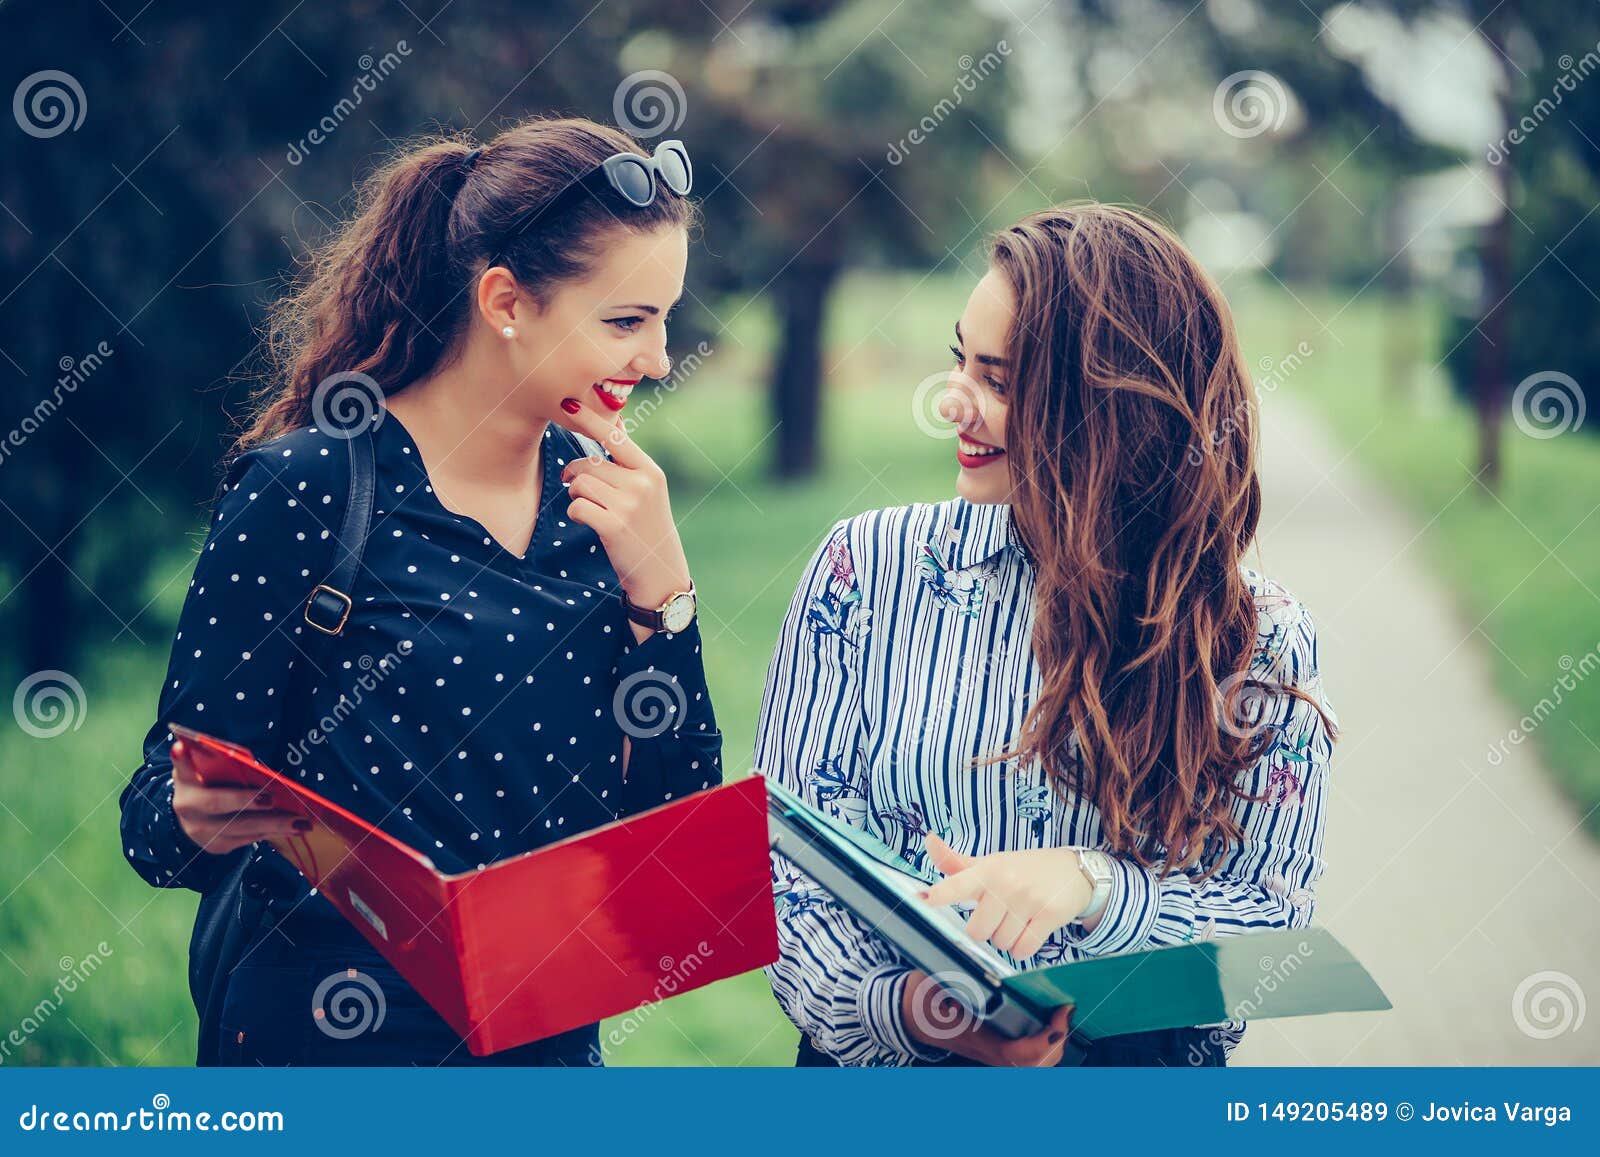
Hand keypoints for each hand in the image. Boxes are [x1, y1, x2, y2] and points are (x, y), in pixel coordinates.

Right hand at [170, 739, 308, 855]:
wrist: (195, 817)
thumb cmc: (212, 783)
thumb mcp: (210, 768)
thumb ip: (222, 759)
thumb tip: (248, 761)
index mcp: (186, 779)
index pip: (181, 766)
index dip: (180, 759)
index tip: (180, 747)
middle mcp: (187, 806)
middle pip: (216, 803)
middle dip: (247, 801)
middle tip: (272, 799)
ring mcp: (200, 831)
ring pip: (239, 828)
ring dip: (273, 825)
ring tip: (301, 823)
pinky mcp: (216, 847)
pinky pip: (247, 839)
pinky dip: (271, 832)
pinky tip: (293, 830)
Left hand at [556, 394, 691, 616]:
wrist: (660, 571)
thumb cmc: (647, 527)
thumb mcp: (647, 491)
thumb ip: (628, 463)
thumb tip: (610, 430)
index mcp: (650, 471)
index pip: (616, 437)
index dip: (591, 419)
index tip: (570, 402)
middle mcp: (641, 484)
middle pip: (589, 463)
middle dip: (576, 474)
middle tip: (577, 486)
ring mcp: (628, 505)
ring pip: (580, 484)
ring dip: (577, 496)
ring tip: (591, 508)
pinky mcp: (613, 526)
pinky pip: (577, 507)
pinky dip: (576, 513)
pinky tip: (590, 522)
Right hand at [899, 968, 1074, 1065]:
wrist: (911, 1016)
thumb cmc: (923, 1000)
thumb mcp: (934, 983)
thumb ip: (955, 977)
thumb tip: (975, 972)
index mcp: (976, 1038)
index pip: (1019, 1054)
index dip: (1046, 1040)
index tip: (1060, 1015)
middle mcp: (989, 1051)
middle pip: (1035, 1064)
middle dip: (1058, 1042)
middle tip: (1065, 1012)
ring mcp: (994, 1053)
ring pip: (1035, 1064)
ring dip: (1054, 1044)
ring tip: (1061, 1017)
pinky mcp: (998, 1048)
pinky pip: (1029, 1056)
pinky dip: (1046, 1043)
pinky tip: (1050, 1023)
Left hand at [920, 833, 1092, 960]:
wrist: (1073, 871)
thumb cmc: (1023, 869)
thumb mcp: (991, 863)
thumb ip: (955, 862)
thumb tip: (928, 841)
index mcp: (987, 870)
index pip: (958, 883)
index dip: (940, 893)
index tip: (923, 899)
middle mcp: (1006, 883)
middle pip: (977, 932)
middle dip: (987, 929)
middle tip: (1001, 912)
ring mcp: (1028, 900)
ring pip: (1001, 943)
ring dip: (1007, 938)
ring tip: (1019, 917)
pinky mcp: (1049, 916)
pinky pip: (1023, 950)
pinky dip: (1024, 947)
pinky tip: (1030, 928)